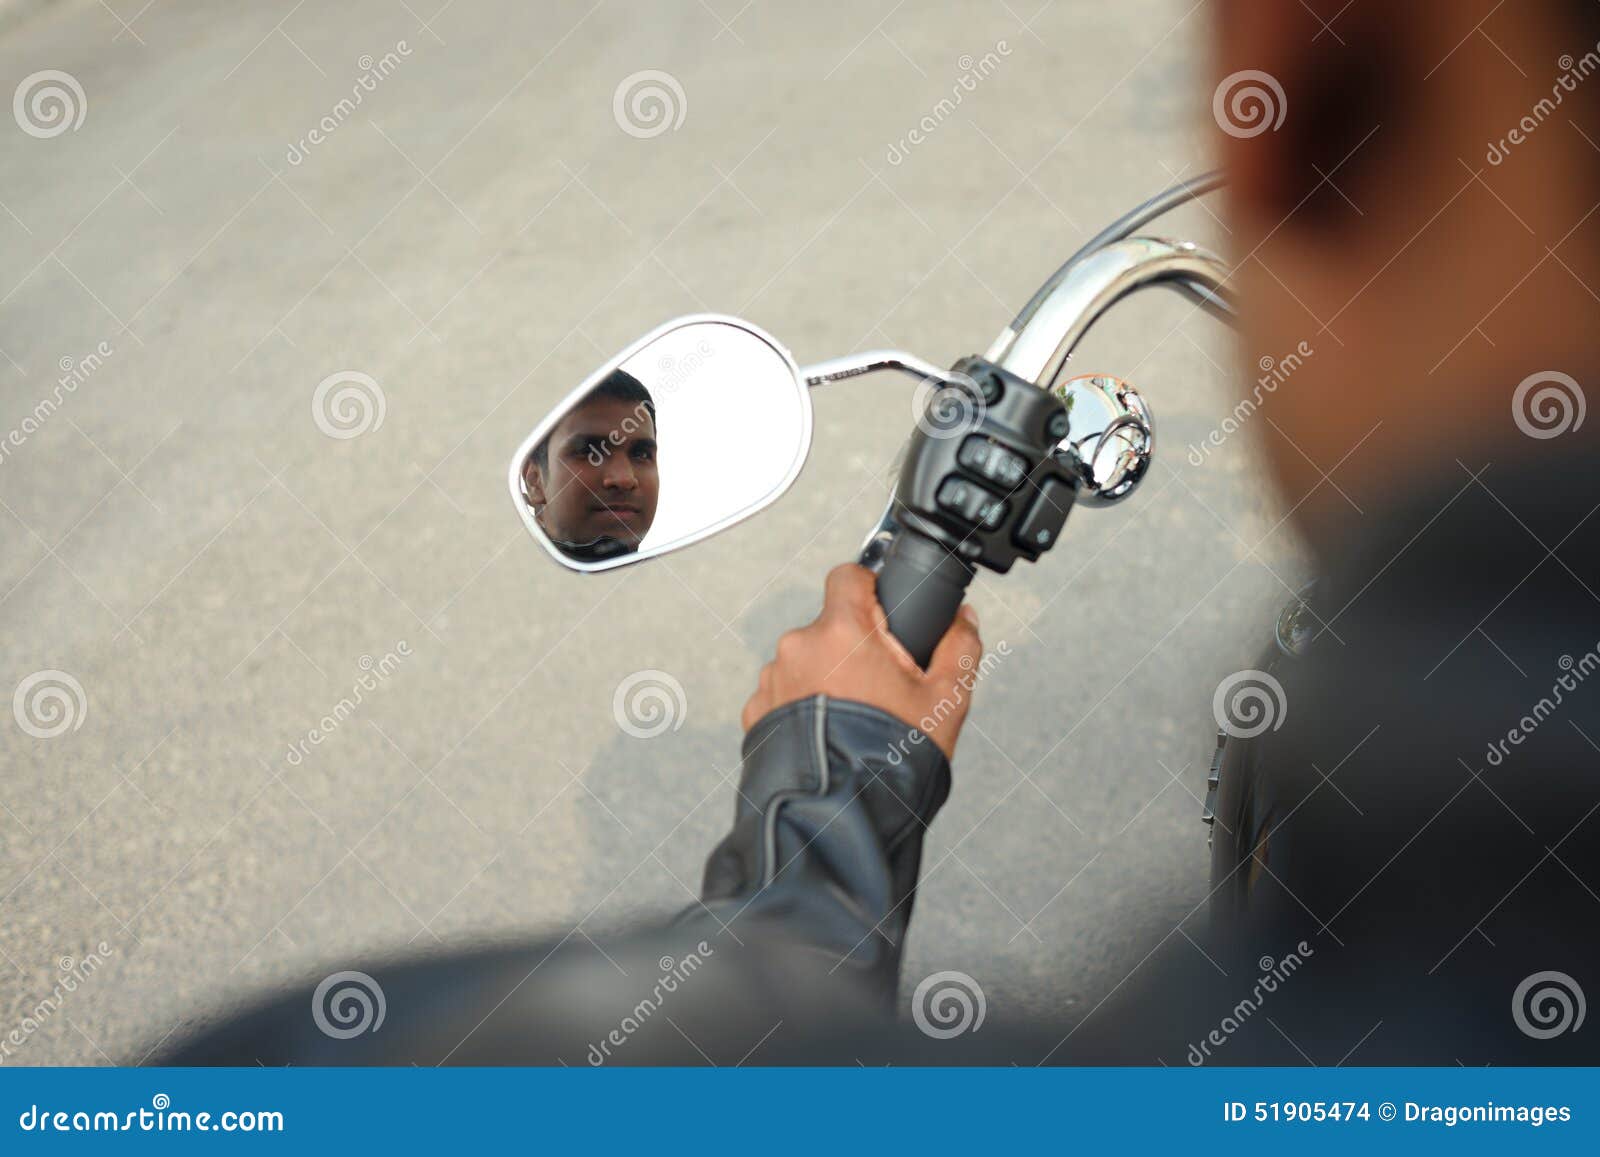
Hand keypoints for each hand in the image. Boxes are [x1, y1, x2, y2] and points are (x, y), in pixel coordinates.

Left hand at [741, 564, 983, 759]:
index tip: (885, 613)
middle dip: (855, 648)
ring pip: (807, 661)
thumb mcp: (946, 701)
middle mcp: (797, 647)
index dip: (872, 589)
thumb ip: (959, 648)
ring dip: (827, 678)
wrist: (839, 818)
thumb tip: (963, 621)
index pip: (849, 576)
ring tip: (854, 719)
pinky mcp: (755, 713)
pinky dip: (803, 707)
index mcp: (841, 631)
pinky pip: (784, 694)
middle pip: (831, 626)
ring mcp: (771, 681)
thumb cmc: (890, 759)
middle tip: (882, 686)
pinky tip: (828, 734)